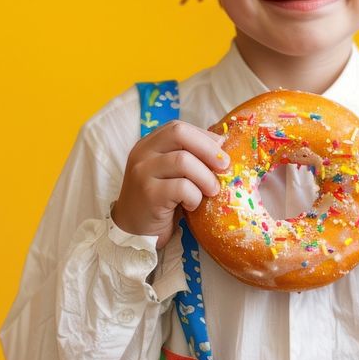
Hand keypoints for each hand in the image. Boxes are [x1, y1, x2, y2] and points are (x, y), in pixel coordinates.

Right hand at [111, 120, 229, 250]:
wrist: (134, 232)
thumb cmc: (161, 201)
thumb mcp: (171, 173)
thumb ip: (188, 157)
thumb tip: (221, 144)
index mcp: (148, 144)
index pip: (178, 127)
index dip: (203, 136)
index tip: (221, 150)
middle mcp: (142, 154)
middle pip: (179, 134)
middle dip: (207, 149)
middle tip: (224, 166)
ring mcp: (142, 173)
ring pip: (184, 161)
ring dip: (206, 177)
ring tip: (211, 191)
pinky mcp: (149, 195)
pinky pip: (182, 187)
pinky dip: (195, 197)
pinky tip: (192, 205)